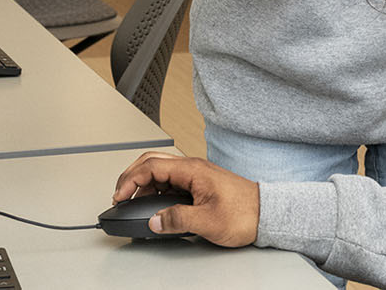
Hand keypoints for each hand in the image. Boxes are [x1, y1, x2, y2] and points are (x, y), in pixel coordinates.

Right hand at [113, 152, 259, 246]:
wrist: (266, 214)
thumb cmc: (245, 213)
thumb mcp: (207, 221)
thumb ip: (177, 220)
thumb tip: (154, 221)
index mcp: (193, 170)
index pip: (151, 166)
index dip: (130, 180)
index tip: (119, 196)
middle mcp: (193, 168)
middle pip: (152, 162)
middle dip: (131, 177)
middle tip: (119, 195)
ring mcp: (196, 175)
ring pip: (160, 171)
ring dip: (143, 184)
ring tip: (133, 203)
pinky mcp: (199, 184)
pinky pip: (170, 181)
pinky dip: (156, 190)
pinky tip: (153, 204)